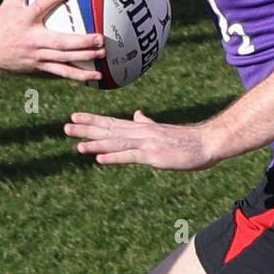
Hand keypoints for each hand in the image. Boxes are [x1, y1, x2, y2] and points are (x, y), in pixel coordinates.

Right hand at [0, 0, 105, 82]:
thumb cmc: (3, 21)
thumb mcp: (10, 1)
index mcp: (24, 20)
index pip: (39, 7)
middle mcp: (32, 40)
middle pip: (59, 43)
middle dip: (81, 42)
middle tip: (100, 38)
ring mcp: (37, 56)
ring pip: (63, 60)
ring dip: (84, 59)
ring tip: (102, 54)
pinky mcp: (40, 67)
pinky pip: (61, 72)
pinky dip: (78, 75)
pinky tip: (96, 76)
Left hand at [64, 109, 220, 170]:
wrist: (208, 142)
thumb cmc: (187, 140)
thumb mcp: (163, 130)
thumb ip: (147, 123)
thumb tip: (137, 114)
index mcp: (141, 128)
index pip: (112, 122)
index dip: (93, 119)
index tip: (75, 116)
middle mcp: (141, 133)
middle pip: (109, 130)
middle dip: (87, 128)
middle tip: (65, 126)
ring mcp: (147, 143)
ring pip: (116, 143)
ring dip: (95, 143)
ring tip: (76, 144)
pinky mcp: (154, 155)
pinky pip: (130, 156)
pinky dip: (114, 157)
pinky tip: (99, 159)